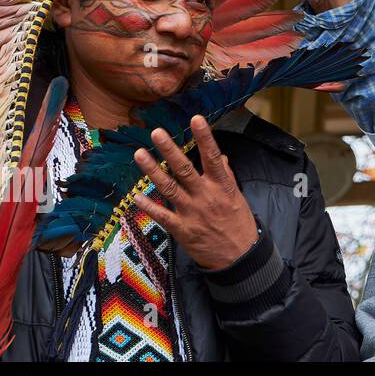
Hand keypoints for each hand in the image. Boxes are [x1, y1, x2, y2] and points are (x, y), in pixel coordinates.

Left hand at [132, 115, 258, 270]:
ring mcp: (192, 213)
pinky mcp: (182, 229)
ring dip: (152, 171)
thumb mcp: (237, 197)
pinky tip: (135, 196)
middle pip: (184, 169)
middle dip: (169, 150)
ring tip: (139, 154)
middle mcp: (205, 196)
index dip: (204, 137)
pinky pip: (161, 215)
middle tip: (156, 132)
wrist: (239, 257)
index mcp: (222, 186)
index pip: (212, 156)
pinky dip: (147, 206)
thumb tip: (220, 157)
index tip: (196, 119)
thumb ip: (226, 176)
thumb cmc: (239, 224)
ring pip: (168, 188)